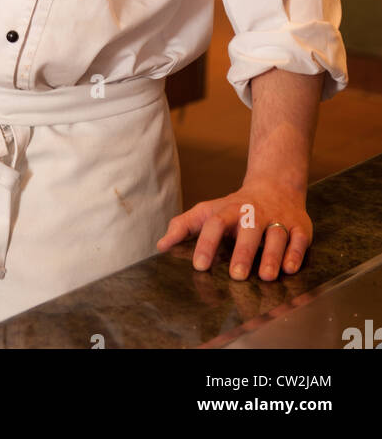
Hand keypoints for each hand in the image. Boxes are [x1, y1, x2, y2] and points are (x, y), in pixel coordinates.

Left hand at [156, 177, 312, 280]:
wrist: (275, 185)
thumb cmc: (235, 207)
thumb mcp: (208, 211)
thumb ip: (184, 226)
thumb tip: (161, 246)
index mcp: (229, 210)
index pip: (215, 223)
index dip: (207, 243)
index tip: (199, 266)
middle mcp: (254, 213)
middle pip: (249, 229)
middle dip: (243, 252)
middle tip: (236, 276)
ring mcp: (278, 219)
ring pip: (276, 235)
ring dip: (271, 255)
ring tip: (266, 276)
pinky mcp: (300, 226)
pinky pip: (299, 239)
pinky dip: (295, 254)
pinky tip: (289, 268)